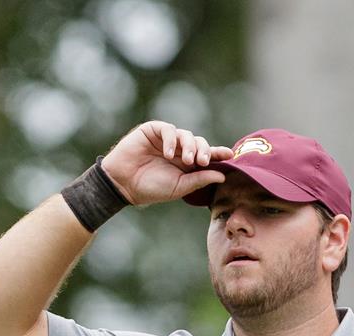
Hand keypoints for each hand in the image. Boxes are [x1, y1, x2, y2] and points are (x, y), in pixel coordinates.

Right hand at [100, 121, 232, 206]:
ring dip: (190, 146)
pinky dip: (171, 140)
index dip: (218, 153)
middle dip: (204, 151)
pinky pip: (168, 129)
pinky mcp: (153, 131)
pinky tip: (168, 153)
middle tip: (202, 161)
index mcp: (186, 164)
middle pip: (199, 143)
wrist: (124, 184)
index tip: (230, 155)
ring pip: (186, 135)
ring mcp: (166, 139)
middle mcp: (179, 149)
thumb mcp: (179, 186)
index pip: (206, 155)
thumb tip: (222, 175)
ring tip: (187, 160)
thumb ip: (199, 179)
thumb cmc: (151, 188)